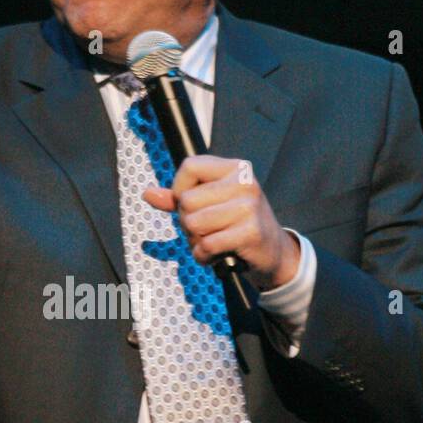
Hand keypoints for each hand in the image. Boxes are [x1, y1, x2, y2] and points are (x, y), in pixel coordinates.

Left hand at [143, 154, 299, 289]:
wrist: (274, 252)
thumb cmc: (238, 225)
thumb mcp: (212, 203)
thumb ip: (179, 198)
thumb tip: (148, 193)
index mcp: (234, 168)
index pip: (189, 166)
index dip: (179, 189)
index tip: (189, 204)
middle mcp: (244, 182)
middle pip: (187, 200)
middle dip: (188, 222)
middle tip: (207, 230)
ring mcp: (249, 207)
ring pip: (193, 224)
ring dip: (196, 241)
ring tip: (213, 241)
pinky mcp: (250, 232)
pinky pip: (206, 245)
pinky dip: (205, 256)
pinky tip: (217, 255)